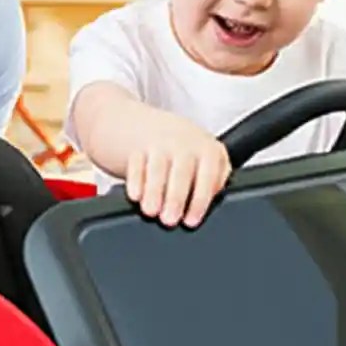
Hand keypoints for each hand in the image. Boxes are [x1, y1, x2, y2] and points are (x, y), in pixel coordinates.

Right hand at [124, 111, 231, 228]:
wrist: (144, 124)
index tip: (191, 220)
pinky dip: (135, 180)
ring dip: (154, 191)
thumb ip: (210, 182)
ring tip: (151, 211)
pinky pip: (136, 162)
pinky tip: (135, 195)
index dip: (200, 200)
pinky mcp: (137, 145)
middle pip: (183, 171)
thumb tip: (205, 208)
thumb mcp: (204, 163)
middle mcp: (185, 143)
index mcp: (208, 150)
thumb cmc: (182, 152)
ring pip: (158, 168)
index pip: (209, 175)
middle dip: (176, 198)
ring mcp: (160, 142)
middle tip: (169, 219)